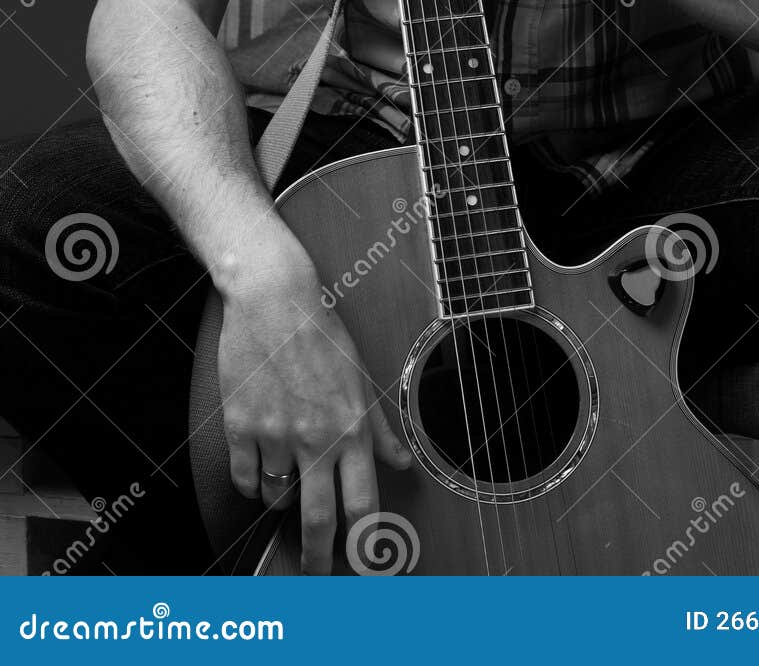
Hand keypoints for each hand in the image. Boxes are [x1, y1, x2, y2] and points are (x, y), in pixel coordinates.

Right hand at [218, 244, 411, 574]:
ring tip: (287, 485)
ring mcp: (275, 435)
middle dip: (318, 560)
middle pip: (318, 522)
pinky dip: (251, 482)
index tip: (365, 570)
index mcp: (352, 428)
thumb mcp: (362, 378)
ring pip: (276, 499)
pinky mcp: (240, 427)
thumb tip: (403, 463)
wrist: (273, 297)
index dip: (365, 549)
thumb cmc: (320, 330)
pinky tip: (259, 467)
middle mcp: (316, 438)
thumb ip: (381, 429)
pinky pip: (244, 478)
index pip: (363, 506)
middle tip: (317, 574)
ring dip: (282, 502)